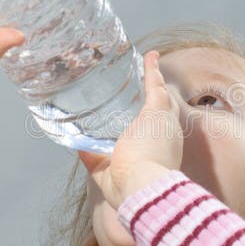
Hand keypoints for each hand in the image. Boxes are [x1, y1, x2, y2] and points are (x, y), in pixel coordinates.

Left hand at [77, 50, 182, 209]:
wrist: (142, 188)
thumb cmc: (129, 189)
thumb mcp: (106, 174)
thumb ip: (93, 160)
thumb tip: (78, 148)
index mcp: (157, 155)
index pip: (155, 134)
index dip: (149, 123)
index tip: (142, 116)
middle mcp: (166, 137)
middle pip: (164, 111)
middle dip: (157, 97)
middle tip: (147, 84)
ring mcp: (164, 122)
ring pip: (162, 96)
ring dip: (155, 79)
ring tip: (149, 65)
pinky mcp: (157, 111)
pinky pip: (156, 83)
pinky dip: (153, 69)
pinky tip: (150, 56)